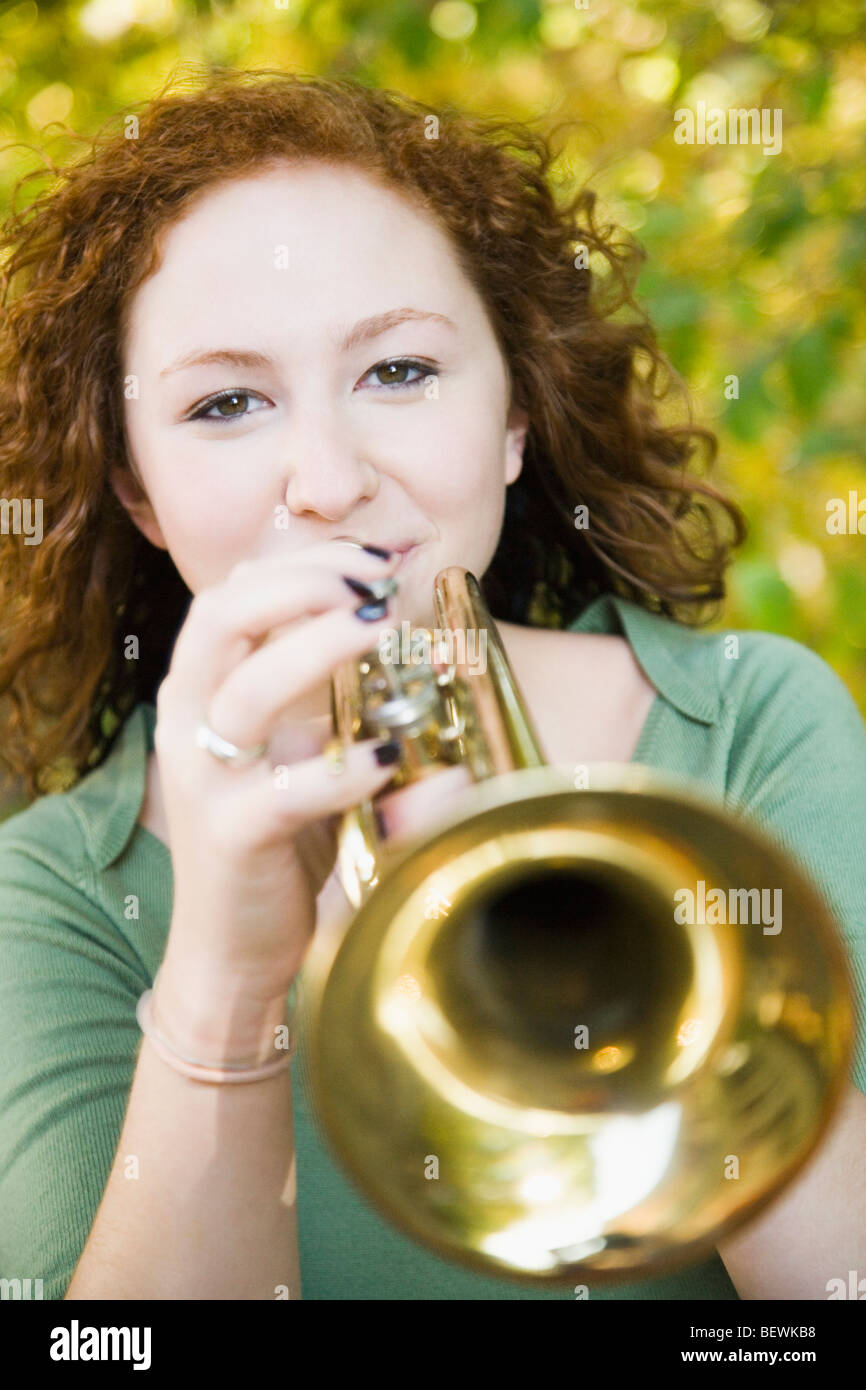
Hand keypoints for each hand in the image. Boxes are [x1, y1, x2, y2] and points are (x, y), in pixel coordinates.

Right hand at [151, 541, 403, 1006]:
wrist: (230, 949)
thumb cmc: (275, 840)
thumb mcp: (304, 752)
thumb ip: (338, 701)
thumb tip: (416, 647)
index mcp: (203, 689)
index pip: (235, 592)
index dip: (304, 562)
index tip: (374, 558)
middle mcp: (190, 721)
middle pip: (222, 614)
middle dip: (302, 582)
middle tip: (375, 584)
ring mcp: (205, 779)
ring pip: (247, 689)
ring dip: (318, 646)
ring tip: (383, 627)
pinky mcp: (231, 838)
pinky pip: (283, 792)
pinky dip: (340, 769)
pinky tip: (388, 758)